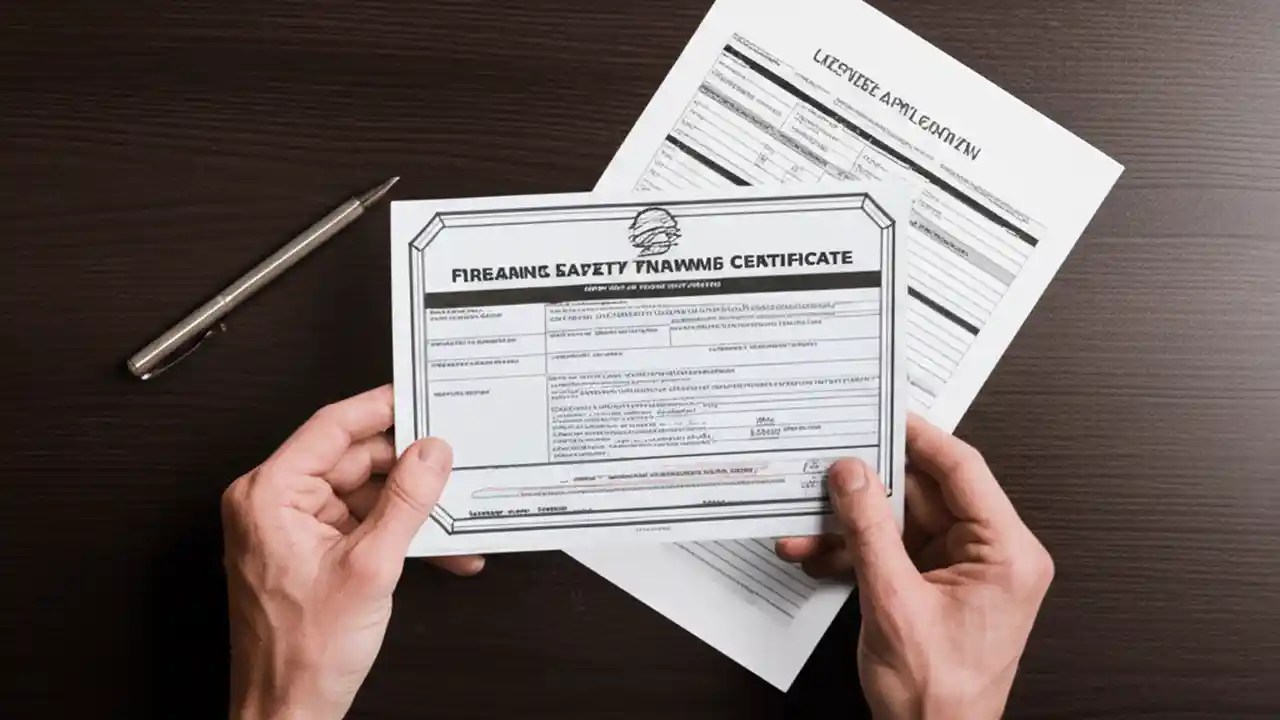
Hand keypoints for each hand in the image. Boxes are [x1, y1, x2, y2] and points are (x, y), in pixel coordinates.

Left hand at [221, 385, 483, 719]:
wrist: (287, 711)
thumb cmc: (302, 654)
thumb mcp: (370, 567)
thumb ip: (406, 502)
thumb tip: (431, 452)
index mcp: (270, 495)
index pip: (331, 428)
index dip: (381, 409)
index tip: (419, 395)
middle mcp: (273, 504)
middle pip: (353, 461)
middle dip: (408, 470)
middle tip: (453, 464)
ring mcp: (292, 528)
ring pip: (364, 495)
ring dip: (411, 510)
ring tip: (452, 520)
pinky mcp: (310, 551)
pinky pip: (361, 525)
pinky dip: (398, 536)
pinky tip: (437, 548)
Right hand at [776, 415, 1053, 719]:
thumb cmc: (938, 696)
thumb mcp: (893, 602)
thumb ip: (868, 530)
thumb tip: (852, 474)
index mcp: (1007, 553)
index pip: (963, 470)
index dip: (920, 436)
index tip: (883, 412)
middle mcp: (993, 556)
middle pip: (925, 495)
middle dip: (867, 490)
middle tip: (827, 469)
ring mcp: (962, 571)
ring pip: (901, 523)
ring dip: (850, 528)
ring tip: (805, 528)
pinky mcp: (936, 586)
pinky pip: (893, 551)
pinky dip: (855, 553)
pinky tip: (817, 555)